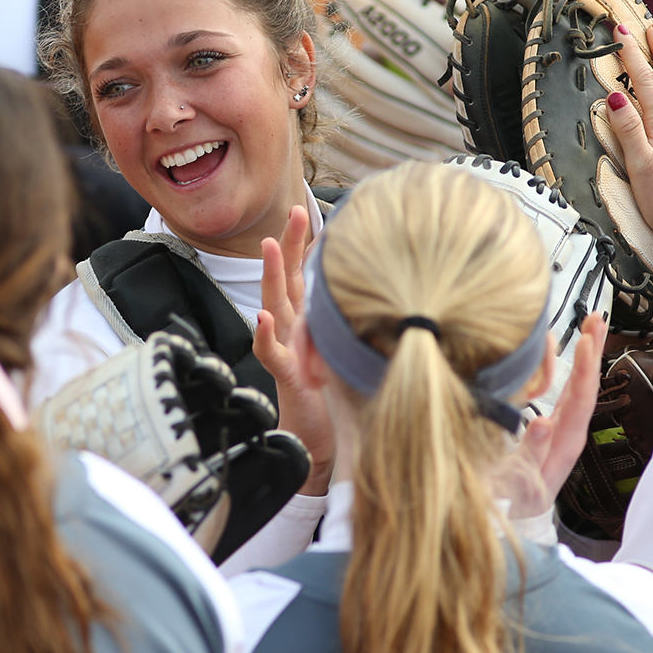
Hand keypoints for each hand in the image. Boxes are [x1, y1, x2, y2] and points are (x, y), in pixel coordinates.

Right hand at [254, 206, 332, 494]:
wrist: (322, 442)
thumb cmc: (338, 394)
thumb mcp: (350, 349)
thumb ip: (355, 323)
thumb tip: (388, 292)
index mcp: (311, 320)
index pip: (307, 274)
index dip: (310, 244)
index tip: (321, 211)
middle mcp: (296, 330)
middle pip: (288, 278)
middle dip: (290, 244)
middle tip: (294, 210)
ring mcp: (289, 350)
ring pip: (275, 305)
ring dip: (270, 275)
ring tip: (267, 245)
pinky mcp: (288, 377)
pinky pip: (272, 354)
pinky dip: (266, 336)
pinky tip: (264, 318)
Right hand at [505, 314, 606, 517]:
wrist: (498, 525)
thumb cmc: (502, 507)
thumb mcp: (514, 485)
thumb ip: (530, 456)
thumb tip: (544, 421)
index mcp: (562, 450)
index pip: (580, 404)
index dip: (584, 371)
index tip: (586, 340)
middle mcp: (565, 439)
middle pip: (585, 391)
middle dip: (592, 354)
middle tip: (597, 319)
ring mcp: (556, 435)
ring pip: (574, 391)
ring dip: (583, 359)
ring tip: (587, 328)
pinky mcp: (544, 432)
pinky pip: (559, 396)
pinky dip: (563, 371)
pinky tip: (560, 354)